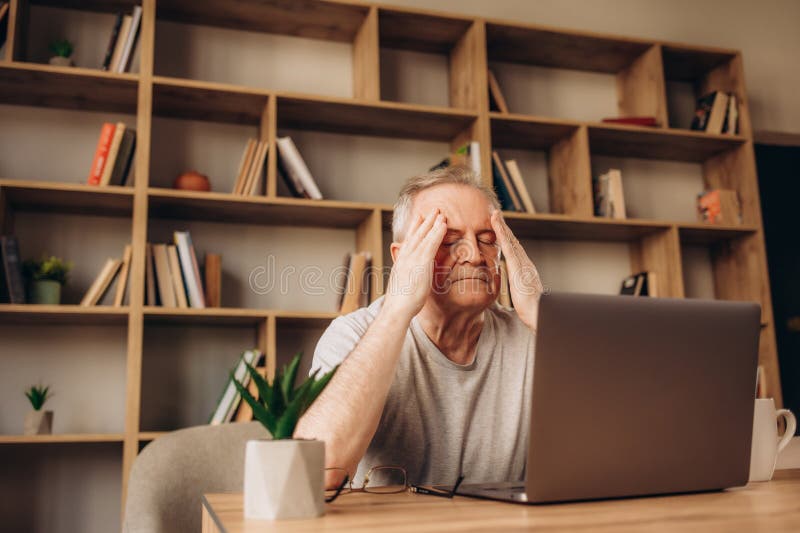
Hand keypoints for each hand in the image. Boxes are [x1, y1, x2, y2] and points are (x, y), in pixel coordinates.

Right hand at [383, 208, 446, 320]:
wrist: (397, 309)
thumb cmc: (400, 303)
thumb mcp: (403, 286)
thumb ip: (408, 277)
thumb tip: (410, 277)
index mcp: (401, 262)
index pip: (409, 240)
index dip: (415, 228)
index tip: (419, 218)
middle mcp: (405, 256)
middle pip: (416, 234)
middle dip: (424, 220)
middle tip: (432, 209)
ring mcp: (412, 258)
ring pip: (424, 235)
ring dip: (433, 222)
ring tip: (440, 212)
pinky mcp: (421, 262)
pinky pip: (431, 243)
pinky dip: (437, 232)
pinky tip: (443, 224)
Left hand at [490, 209, 543, 330]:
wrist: (539, 313)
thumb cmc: (531, 309)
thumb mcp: (523, 296)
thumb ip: (519, 289)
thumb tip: (517, 290)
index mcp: (525, 269)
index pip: (514, 250)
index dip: (508, 238)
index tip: (501, 229)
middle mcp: (525, 262)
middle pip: (513, 241)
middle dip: (505, 227)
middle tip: (496, 214)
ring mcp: (522, 262)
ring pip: (510, 239)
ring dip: (502, 225)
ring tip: (494, 214)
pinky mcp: (517, 265)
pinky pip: (507, 245)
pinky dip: (502, 233)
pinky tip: (496, 224)